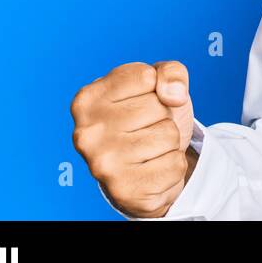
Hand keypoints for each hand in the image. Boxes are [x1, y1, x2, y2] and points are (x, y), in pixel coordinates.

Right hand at [71, 60, 194, 217]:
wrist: (147, 170)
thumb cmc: (150, 120)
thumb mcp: (159, 85)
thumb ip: (171, 72)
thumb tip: (174, 95)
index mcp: (87, 99)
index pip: (145, 77)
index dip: (155, 88)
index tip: (141, 101)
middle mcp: (86, 133)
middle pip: (158, 107)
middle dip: (163, 116)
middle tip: (146, 130)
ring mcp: (102, 164)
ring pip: (168, 135)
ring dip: (169, 142)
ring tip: (150, 148)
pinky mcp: (124, 190)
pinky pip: (175, 165)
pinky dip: (173, 165)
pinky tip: (153, 168)